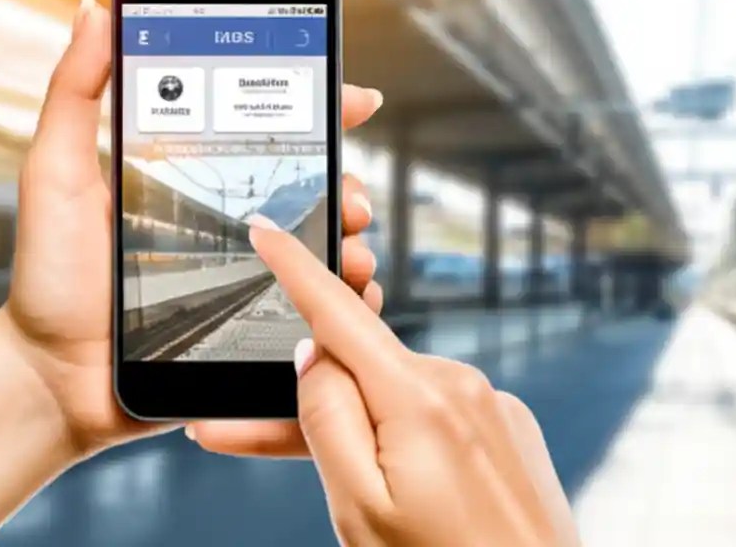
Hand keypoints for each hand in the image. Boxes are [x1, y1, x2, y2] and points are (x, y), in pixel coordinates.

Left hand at [4, 0, 383, 455]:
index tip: (359, 98)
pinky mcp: (262, 328)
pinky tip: (347, 298)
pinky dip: (350, 304)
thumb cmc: (52, 277)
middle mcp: (236, 223)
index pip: (274, 132)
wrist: (56, 377)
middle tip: (348, 195)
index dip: (325, 107)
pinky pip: (324, 313)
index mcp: (201, 178)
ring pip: (332, 248)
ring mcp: (253, 276)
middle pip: (319, 190)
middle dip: (351, 184)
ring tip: (346, 251)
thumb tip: (95, 6)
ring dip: (355, 244)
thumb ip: (77, 89)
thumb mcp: (58, 172)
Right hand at [247, 219, 579, 545]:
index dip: (296, 269)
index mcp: (423, 397)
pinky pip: (434, 420)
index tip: (267, 229)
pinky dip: (400, 440)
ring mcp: (491, 406)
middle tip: (228, 434)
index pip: (340, 315)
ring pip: (395, 401)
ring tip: (336, 495)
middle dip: (301, 397)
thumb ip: (326, 421)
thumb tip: (314, 354)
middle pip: (359, 370)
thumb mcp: (360, 506)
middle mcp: (463, 385)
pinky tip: (399, 491)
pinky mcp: (506, 428)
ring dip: (353, 429)